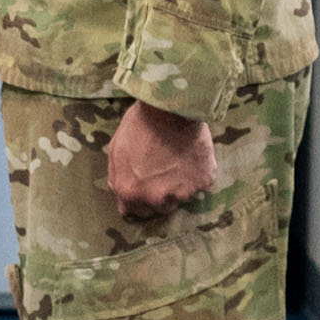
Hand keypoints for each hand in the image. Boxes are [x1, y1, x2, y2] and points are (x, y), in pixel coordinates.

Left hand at [106, 100, 217, 218]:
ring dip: (181, 185)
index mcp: (129, 192)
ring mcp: (181, 193)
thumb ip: (118, 177)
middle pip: (160, 208)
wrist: (171, 108)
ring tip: (178, 158)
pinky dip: (198, 173)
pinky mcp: (203, 182)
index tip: (146, 188)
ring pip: (181, 197)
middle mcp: (155, 198)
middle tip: (165, 170)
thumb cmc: (140, 125)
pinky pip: (201, 183)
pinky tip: (192, 154)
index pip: (134, 212)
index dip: (140, 200)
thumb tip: (122, 194)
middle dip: (162, 195)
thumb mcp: (116, 151)